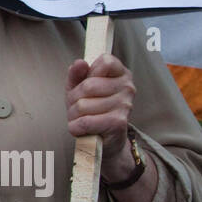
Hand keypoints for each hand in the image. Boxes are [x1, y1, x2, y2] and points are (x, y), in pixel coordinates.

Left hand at [66, 54, 136, 180]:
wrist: (102, 140)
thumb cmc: (90, 108)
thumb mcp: (78, 87)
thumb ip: (77, 73)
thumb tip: (80, 62)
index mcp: (121, 73)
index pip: (105, 61)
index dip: (89, 72)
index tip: (87, 83)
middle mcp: (127, 87)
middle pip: (88, 86)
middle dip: (74, 98)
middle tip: (77, 106)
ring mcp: (125, 105)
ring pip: (83, 105)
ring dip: (74, 115)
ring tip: (81, 118)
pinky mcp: (118, 123)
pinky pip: (85, 121)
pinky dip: (76, 127)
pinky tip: (81, 128)